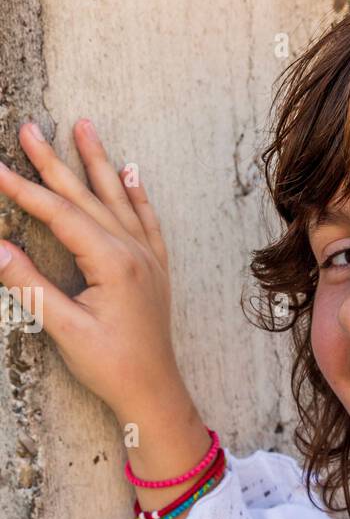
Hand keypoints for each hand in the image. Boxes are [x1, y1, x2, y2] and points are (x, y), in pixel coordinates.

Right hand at [0, 120, 187, 419]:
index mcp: (113, 263)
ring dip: (98, 161)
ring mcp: (149, 258)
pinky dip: (135, 193)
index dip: (24, 191)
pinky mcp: (156, 269)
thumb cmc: (111, 366)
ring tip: (85, 126)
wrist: (155, 393)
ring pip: (118, 198)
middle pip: (86, 197)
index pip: (60, 215)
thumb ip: (29, 285)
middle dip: (55, 161)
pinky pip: (145, 219)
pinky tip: (131, 172)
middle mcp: (134, 251)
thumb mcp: (64, 328)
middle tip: (29, 128)